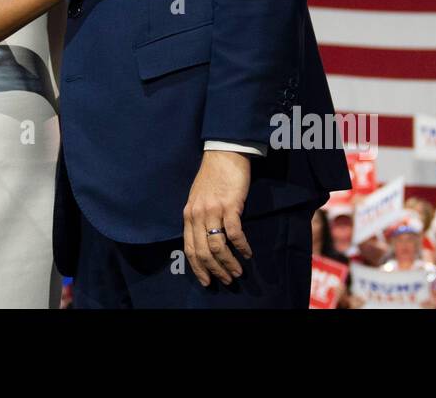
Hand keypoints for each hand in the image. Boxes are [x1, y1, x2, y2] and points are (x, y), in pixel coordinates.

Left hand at [183, 150, 252, 286]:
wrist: (223, 154)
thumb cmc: (212, 177)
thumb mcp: (198, 199)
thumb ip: (198, 219)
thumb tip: (203, 241)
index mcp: (188, 215)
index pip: (189, 248)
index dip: (197, 267)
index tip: (206, 281)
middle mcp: (197, 215)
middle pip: (203, 251)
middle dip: (214, 270)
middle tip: (226, 280)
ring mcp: (213, 210)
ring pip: (217, 246)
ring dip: (228, 263)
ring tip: (238, 272)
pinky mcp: (229, 206)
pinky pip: (234, 233)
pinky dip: (241, 246)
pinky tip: (247, 253)